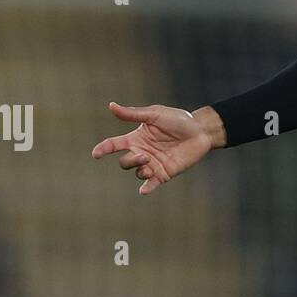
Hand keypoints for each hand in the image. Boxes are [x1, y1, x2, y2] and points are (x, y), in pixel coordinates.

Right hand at [91, 102, 223, 194]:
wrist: (200, 132)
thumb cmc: (178, 120)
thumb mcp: (154, 115)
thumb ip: (133, 114)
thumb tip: (111, 106)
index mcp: (136, 138)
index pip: (114, 145)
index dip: (104, 149)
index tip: (96, 154)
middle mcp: (142, 152)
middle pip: (125, 162)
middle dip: (130, 160)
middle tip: (145, 155)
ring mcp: (152, 164)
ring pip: (136, 172)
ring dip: (140, 169)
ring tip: (150, 162)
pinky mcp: (164, 173)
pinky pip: (151, 184)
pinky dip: (146, 188)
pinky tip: (143, 190)